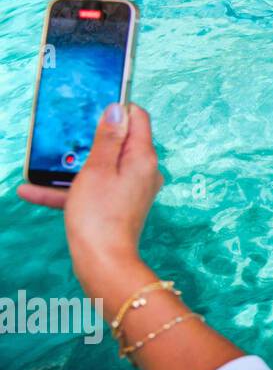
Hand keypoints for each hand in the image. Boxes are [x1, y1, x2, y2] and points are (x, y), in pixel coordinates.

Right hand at [18, 103, 164, 277]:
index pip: (138, 119)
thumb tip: (119, 109)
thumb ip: (108, 138)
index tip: (93, 108)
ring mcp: (132, 189)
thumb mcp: (97, 168)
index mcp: (143, 157)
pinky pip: (94, 189)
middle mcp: (144, 171)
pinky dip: (68, 189)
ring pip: (100, 168)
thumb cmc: (99, 215)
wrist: (102, 261)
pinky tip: (32, 191)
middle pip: (119, 143)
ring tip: (41, 166)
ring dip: (71, 167)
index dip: (117, 110)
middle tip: (66, 135)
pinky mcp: (119, 205)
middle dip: (91, 139)